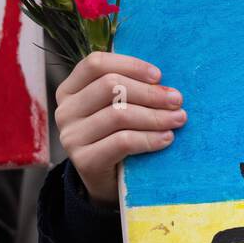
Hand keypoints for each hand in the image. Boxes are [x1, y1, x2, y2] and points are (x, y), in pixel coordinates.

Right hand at [54, 51, 186, 206]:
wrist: (107, 179)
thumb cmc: (117, 132)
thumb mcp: (117, 105)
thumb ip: (130, 86)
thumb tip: (163, 80)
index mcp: (71, 89)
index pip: (96, 63)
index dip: (130, 65)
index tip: (159, 76)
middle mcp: (65, 110)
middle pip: (110, 87)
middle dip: (149, 92)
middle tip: (177, 100)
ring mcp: (71, 136)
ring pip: (119, 115)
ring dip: (155, 116)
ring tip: (178, 119)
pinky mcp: (84, 160)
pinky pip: (122, 142)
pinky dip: (149, 138)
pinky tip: (167, 138)